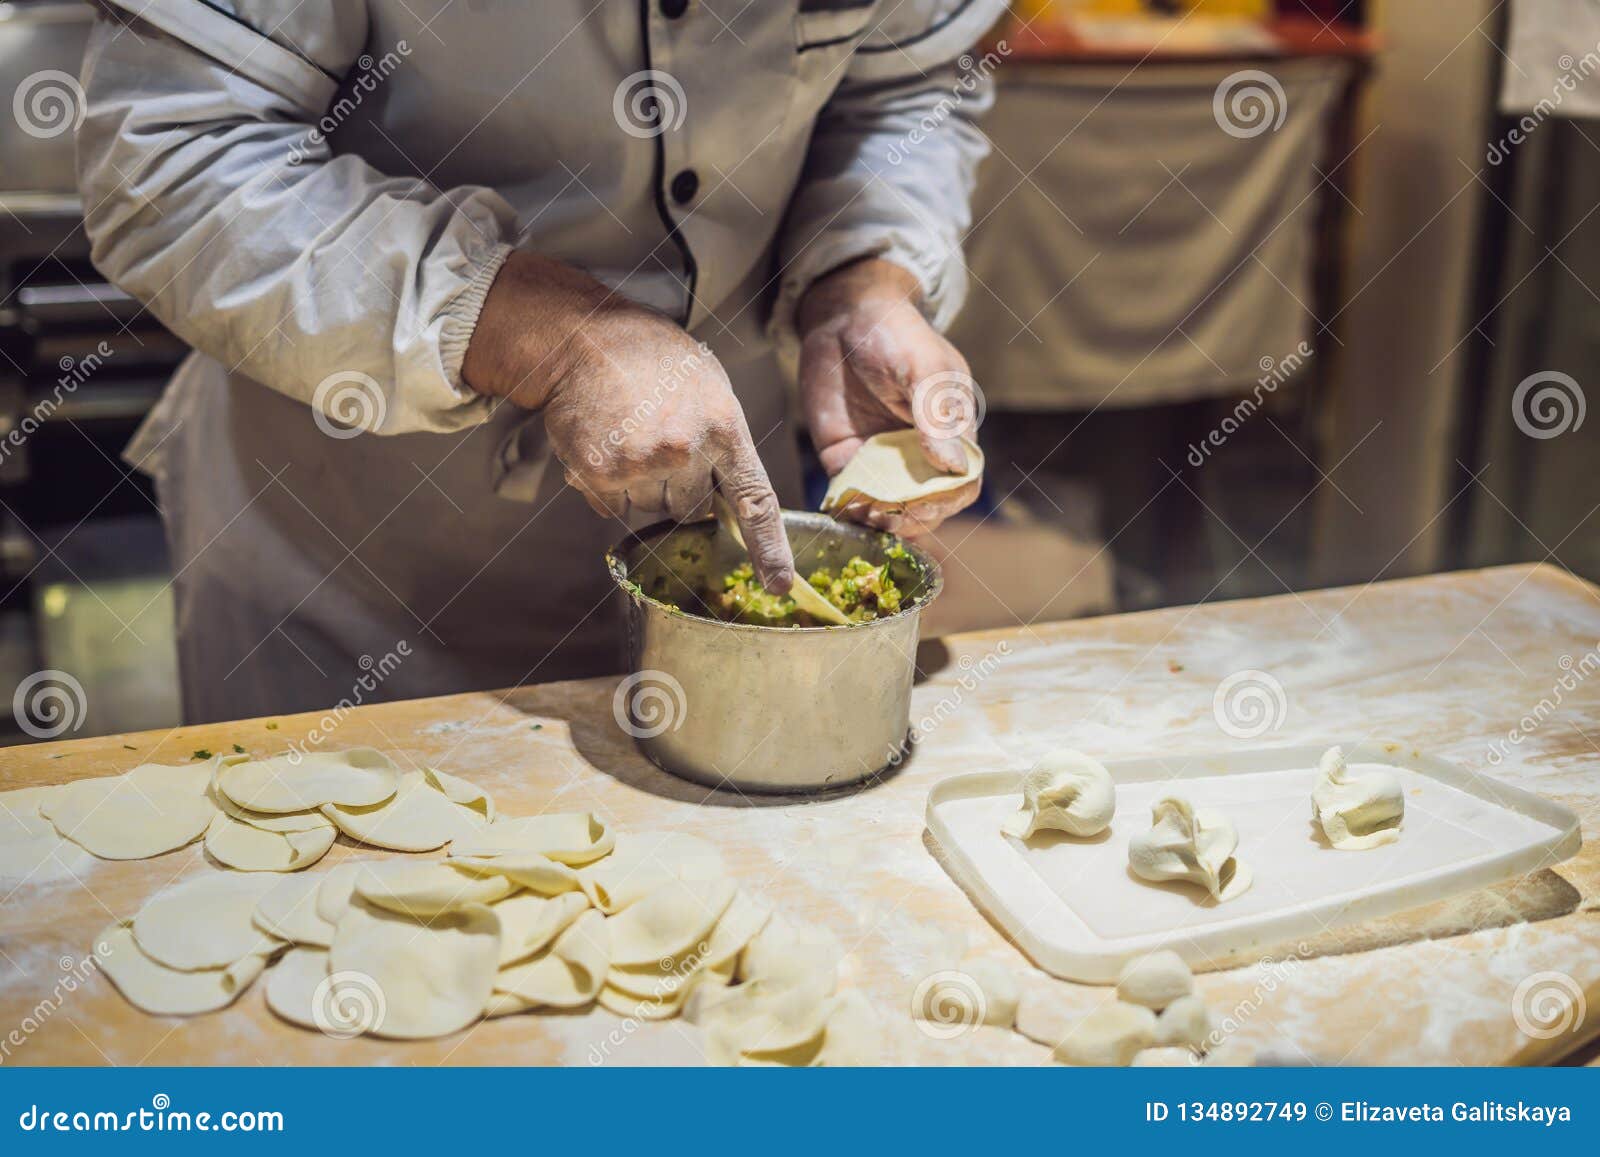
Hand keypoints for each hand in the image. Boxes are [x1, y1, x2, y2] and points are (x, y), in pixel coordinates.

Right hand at [463, 251, 793, 590]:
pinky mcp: (600, 475)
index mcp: (724, 427)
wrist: (585, 339)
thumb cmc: (652, 359)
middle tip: (662, 445)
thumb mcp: (711, 388)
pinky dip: (608, 487)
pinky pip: (612, 509)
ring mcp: (640, 466)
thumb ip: (725, 443)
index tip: (778, 585)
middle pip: (691, 510)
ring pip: (650, 511)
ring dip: (641, 487)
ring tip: (631, 436)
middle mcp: (685, 451)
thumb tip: (730, 498)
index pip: (754, 501)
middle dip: (680, 489)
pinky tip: (608, 446)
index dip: (768, 549)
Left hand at [796, 258, 980, 536]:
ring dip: (879, 519)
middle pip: (926, 505)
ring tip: (864, 515)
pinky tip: (842, 509)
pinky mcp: (847, 458)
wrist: (843, 315)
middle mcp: (920, 453)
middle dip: (910, 518)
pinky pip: (851, 494)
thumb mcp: (923, 368)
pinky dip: (848, 508)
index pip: (960, 483)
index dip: (947, 500)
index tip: (924, 504)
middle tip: (888, 517)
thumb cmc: (896, 334)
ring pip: (889, 507)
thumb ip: (937, 415)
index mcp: (952, 432)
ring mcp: (883, 459)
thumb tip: (955, 467)